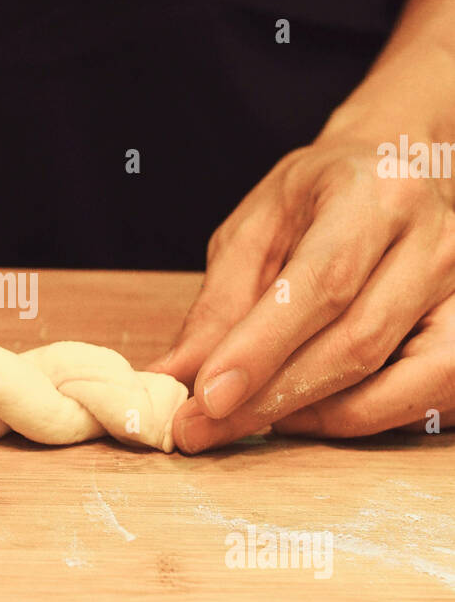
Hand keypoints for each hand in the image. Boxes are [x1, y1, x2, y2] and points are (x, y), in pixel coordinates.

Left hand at [150, 136, 454, 450]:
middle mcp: (437, 240)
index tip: (207, 398)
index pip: (322, 284)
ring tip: (257, 416)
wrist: (399, 173)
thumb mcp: (257, 229)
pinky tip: (312, 410)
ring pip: (399, 384)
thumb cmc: (323, 200)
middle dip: (273, 398)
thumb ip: (218, 305)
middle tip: (205, 427)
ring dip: (318, 418)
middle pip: (358, 343)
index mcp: (377, 195)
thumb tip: (173, 378)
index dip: (262, 349)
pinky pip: (425, 402)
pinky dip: (362, 418)